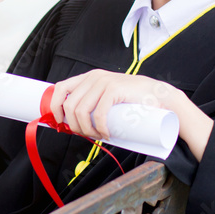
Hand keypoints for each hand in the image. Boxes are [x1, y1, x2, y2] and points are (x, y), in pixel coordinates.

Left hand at [48, 69, 182, 140]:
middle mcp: (93, 77)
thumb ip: (92, 103)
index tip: (61, 124)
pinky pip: (98, 113)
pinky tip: (106, 134)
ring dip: (87, 130)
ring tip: (99, 136)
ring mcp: (104, 82)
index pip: (60, 88)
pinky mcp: (114, 89)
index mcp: (88, 78)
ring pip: (81, 111)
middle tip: (88, 135)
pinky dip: (100, 128)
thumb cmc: (132, 102)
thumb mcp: (107, 97)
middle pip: (70, 105)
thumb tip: (71, 124)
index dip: (55, 108)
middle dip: (74, 126)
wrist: (159, 96)